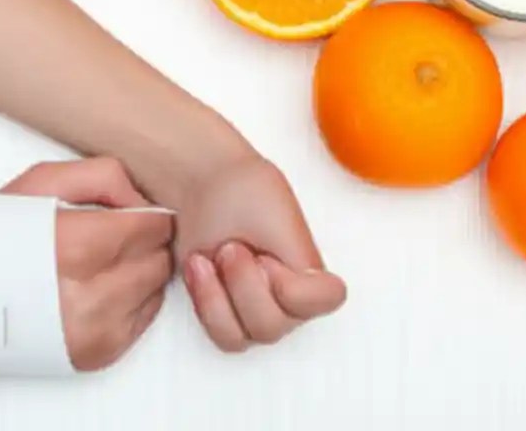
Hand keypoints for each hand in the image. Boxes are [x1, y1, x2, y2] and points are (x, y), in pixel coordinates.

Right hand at [0, 157, 174, 371]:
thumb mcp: (43, 182)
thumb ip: (104, 176)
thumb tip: (145, 200)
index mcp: (74, 248)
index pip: (153, 227)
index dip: (146, 215)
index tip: (128, 215)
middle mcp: (88, 297)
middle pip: (158, 259)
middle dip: (143, 244)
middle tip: (111, 239)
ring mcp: (94, 331)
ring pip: (156, 289)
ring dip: (139, 273)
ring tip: (99, 265)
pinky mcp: (96, 354)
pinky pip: (144, 319)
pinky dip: (130, 301)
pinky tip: (96, 290)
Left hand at [176, 156, 346, 351]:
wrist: (206, 189)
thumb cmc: (243, 193)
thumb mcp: (276, 214)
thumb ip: (299, 255)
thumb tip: (311, 289)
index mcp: (313, 272)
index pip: (327, 301)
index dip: (293, 288)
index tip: (269, 258)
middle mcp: (291, 301)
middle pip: (272, 326)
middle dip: (243, 282)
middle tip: (232, 247)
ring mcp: (257, 314)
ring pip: (241, 337)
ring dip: (217, 293)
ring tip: (211, 255)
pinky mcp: (226, 318)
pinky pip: (218, 333)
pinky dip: (203, 299)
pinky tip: (198, 266)